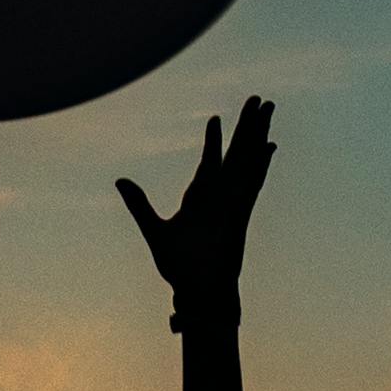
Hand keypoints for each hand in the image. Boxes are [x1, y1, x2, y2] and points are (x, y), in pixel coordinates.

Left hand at [116, 96, 275, 318]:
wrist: (199, 290)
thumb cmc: (180, 268)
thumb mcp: (154, 230)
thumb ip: (139, 204)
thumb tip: (120, 181)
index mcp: (200, 198)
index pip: (210, 161)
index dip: (213, 140)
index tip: (214, 119)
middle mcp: (221, 194)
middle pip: (236, 152)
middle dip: (245, 126)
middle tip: (257, 100)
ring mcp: (233, 200)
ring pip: (247, 158)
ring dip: (257, 134)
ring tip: (267, 110)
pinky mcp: (241, 210)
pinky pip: (253, 181)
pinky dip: (261, 164)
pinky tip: (270, 147)